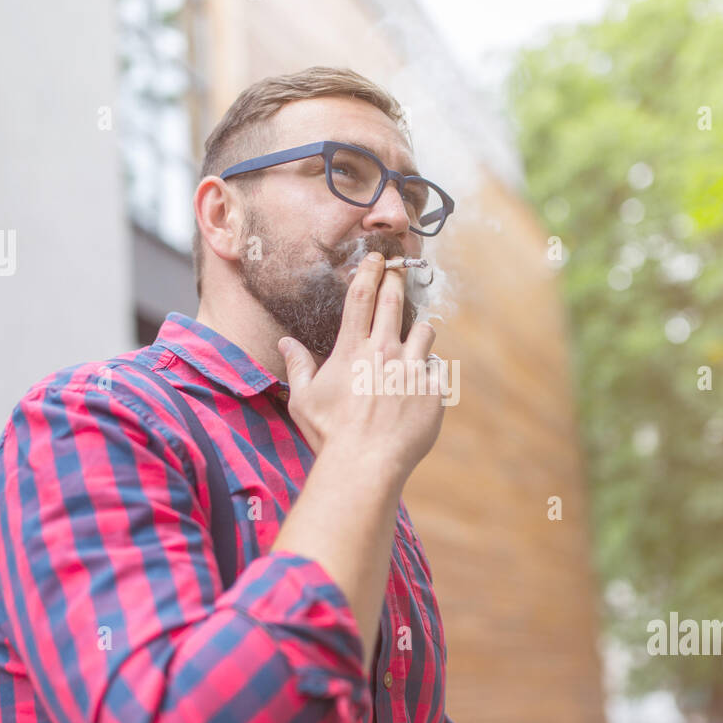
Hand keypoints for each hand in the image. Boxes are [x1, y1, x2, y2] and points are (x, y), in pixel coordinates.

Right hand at [278, 251, 444, 480]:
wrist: (366, 464)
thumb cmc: (330, 434)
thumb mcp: (304, 399)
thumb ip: (297, 366)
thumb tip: (284, 343)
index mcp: (353, 350)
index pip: (362, 296)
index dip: (370, 270)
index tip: (377, 258)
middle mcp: (385, 352)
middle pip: (395, 301)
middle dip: (398, 280)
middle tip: (400, 271)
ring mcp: (412, 370)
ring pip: (425, 330)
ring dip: (418, 331)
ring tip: (412, 342)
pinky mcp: (434, 391)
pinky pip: (437, 368)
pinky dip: (429, 372)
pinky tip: (419, 386)